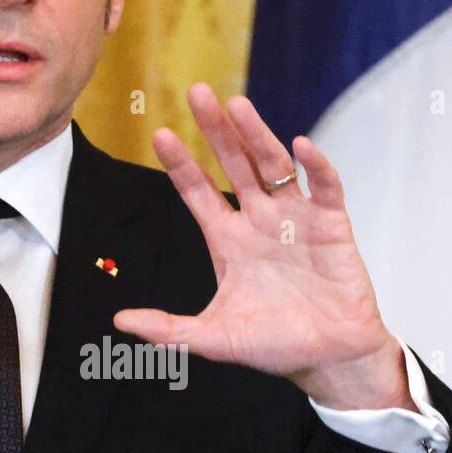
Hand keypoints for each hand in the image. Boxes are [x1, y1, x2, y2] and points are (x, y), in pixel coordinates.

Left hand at [113, 83, 412, 411]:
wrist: (330, 359)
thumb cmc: (275, 345)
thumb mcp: (212, 338)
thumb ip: (167, 329)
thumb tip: (119, 322)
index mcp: (226, 239)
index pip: (196, 190)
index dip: (179, 162)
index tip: (160, 133)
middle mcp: (258, 220)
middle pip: (233, 164)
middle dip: (215, 130)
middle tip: (197, 92)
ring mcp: (295, 219)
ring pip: (273, 166)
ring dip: (257, 135)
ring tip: (238, 106)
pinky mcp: (332, 226)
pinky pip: (324, 188)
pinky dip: (316, 166)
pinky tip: (301, 145)